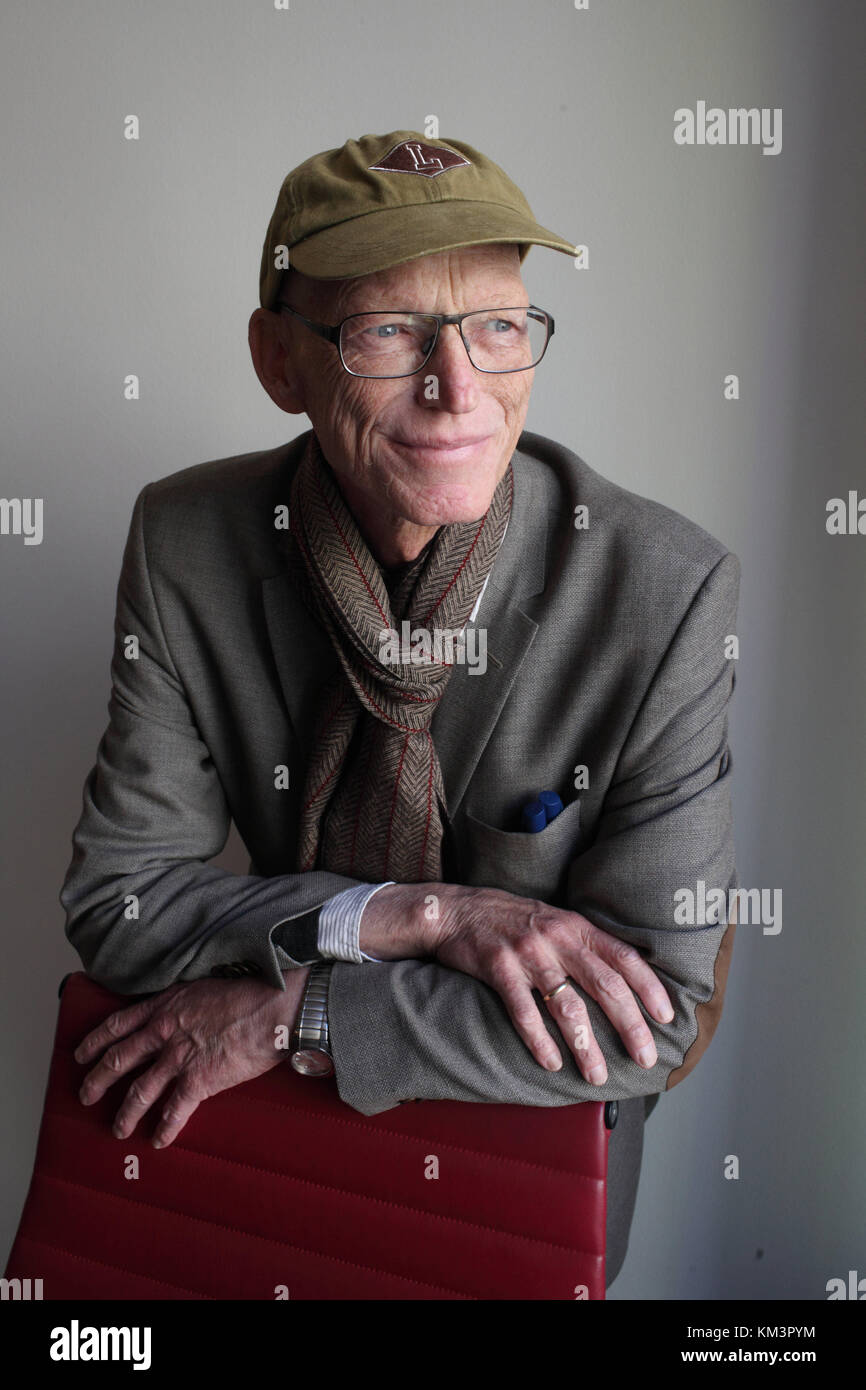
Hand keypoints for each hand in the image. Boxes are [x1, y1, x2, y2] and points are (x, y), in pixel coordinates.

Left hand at [74, 969, 309, 1148]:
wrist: (271, 1007)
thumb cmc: (247, 993)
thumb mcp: (203, 989)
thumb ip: (183, 1005)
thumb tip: (181, 1018)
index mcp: (164, 1006)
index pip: (118, 1025)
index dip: (95, 1041)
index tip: (81, 1054)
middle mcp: (164, 1032)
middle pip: (118, 1059)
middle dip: (97, 1080)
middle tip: (85, 1095)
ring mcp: (178, 1057)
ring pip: (139, 1091)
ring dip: (125, 1114)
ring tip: (118, 1130)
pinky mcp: (198, 1080)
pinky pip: (174, 1111)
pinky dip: (165, 1129)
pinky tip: (158, 1141)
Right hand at [430, 885, 674, 1081]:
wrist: (459, 910)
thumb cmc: (515, 922)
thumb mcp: (557, 922)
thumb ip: (587, 946)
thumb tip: (626, 984)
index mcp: (577, 927)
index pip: (624, 958)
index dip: (649, 988)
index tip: (666, 1018)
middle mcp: (558, 938)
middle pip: (605, 985)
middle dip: (630, 1025)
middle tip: (645, 1057)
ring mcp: (528, 953)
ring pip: (567, 1005)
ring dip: (585, 1045)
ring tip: (597, 1075)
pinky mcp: (498, 968)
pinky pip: (523, 1011)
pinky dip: (539, 1041)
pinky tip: (551, 1063)